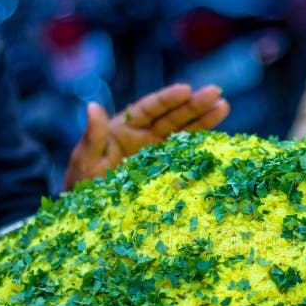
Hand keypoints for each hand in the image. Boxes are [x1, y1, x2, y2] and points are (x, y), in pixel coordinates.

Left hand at [64, 84, 229, 189]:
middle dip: (194, 105)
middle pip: (172, 117)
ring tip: (224, 106)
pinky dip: (200, 147)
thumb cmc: (82, 186)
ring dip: (204, 120)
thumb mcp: (83, 161)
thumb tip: (92, 106)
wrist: (88, 216)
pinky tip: (218, 138)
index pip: (149, 109)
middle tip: (216, 92)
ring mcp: (156, 154)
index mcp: (124, 128)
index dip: (168, 100)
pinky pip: (185, 156)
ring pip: (183, 133)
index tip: (186, 90)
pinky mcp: (166, 171)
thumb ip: (91, 136)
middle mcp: (143, 137)